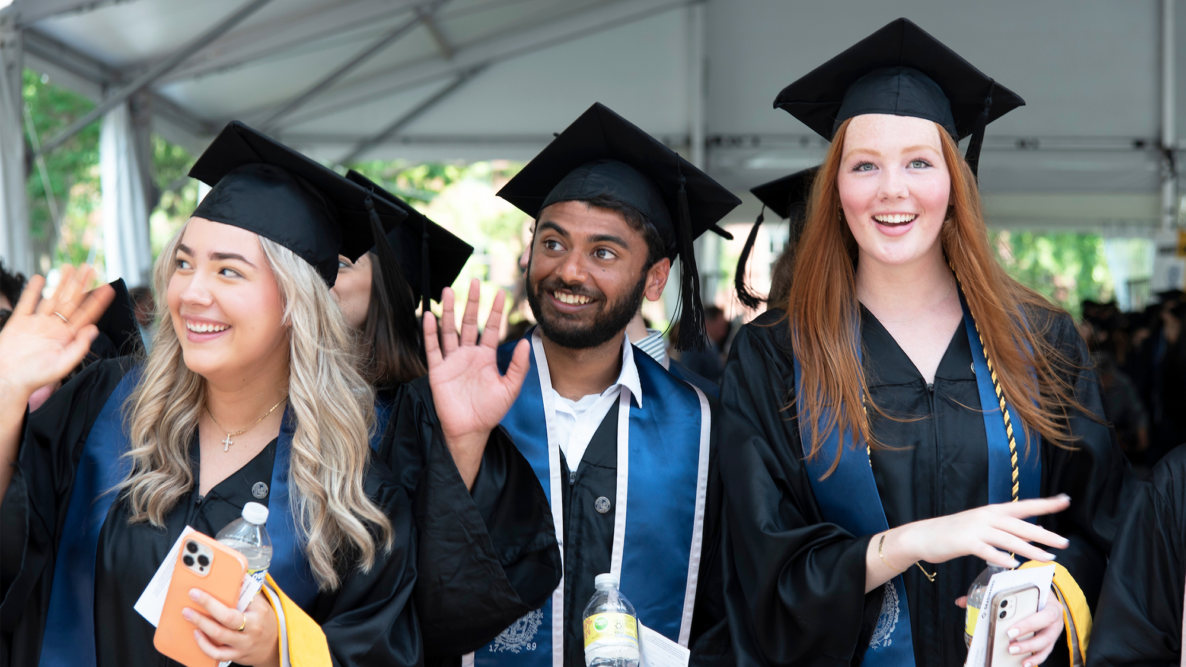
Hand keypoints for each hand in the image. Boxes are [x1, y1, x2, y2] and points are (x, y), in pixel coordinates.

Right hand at [0, 266, 112, 398]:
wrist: (7, 379)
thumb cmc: (35, 377)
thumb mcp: (63, 364)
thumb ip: (79, 346)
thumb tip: (94, 329)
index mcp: (66, 338)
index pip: (86, 315)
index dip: (97, 301)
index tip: (107, 288)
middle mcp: (53, 328)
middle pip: (70, 301)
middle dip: (81, 285)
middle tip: (90, 269)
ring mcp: (37, 323)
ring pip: (51, 298)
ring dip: (61, 283)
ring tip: (70, 267)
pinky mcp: (19, 322)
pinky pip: (27, 303)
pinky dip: (33, 290)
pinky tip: (40, 278)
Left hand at [184, 588, 278, 666]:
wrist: (275, 644)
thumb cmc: (264, 620)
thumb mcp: (260, 604)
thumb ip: (246, 592)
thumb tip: (231, 576)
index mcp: (256, 615)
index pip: (231, 609)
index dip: (211, 602)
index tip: (196, 593)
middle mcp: (250, 631)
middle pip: (223, 623)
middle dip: (201, 615)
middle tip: (186, 608)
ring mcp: (243, 645)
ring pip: (218, 638)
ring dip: (201, 627)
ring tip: (189, 618)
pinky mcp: (237, 656)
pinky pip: (217, 654)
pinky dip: (205, 646)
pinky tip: (198, 635)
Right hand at [423, 279, 529, 488]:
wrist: (470, 430)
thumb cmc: (490, 411)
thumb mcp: (510, 388)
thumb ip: (518, 366)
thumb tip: (525, 342)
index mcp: (486, 357)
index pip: (491, 328)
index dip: (495, 311)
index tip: (499, 292)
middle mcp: (468, 355)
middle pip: (469, 323)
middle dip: (472, 303)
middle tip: (474, 281)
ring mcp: (452, 361)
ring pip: (450, 330)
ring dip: (449, 311)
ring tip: (448, 290)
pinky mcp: (438, 370)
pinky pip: (433, 348)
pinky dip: (430, 332)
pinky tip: (430, 315)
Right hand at [890, 495, 1071, 569]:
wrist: (923, 536)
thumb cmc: (954, 533)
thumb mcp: (983, 527)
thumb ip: (1008, 530)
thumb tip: (1034, 533)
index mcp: (992, 511)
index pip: (1024, 506)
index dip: (1045, 503)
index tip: (1065, 500)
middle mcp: (986, 516)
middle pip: (1020, 524)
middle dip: (1044, 534)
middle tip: (1063, 542)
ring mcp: (975, 528)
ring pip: (1008, 539)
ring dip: (1029, 549)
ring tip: (1047, 558)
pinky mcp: (965, 541)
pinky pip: (986, 550)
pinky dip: (1000, 557)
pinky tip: (1012, 564)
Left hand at [1004, 593, 1063, 666]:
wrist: (1043, 592)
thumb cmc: (1034, 591)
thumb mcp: (1028, 588)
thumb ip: (1016, 594)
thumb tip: (996, 602)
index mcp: (1053, 606)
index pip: (1044, 616)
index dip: (1028, 625)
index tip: (1011, 631)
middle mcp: (1057, 620)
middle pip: (1046, 636)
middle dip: (1027, 643)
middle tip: (1010, 646)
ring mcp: (1054, 631)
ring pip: (1045, 646)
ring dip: (1029, 652)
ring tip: (1013, 653)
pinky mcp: (1050, 640)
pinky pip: (1044, 652)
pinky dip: (1034, 658)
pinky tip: (1024, 663)